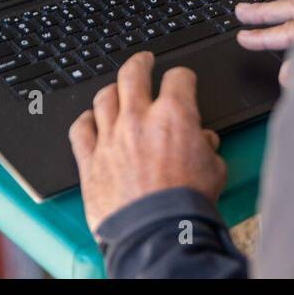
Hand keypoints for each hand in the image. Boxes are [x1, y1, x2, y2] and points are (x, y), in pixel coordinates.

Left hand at [69, 51, 226, 233]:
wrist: (157, 233)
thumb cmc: (186, 205)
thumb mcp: (214, 169)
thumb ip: (206, 147)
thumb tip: (202, 141)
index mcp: (174, 115)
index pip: (178, 77)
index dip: (183, 76)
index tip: (182, 80)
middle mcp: (139, 119)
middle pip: (133, 73)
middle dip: (140, 62)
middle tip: (143, 61)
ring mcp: (110, 138)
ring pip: (104, 98)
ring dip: (112, 91)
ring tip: (116, 91)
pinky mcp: (90, 160)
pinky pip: (80, 129)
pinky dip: (85, 121)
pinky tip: (90, 120)